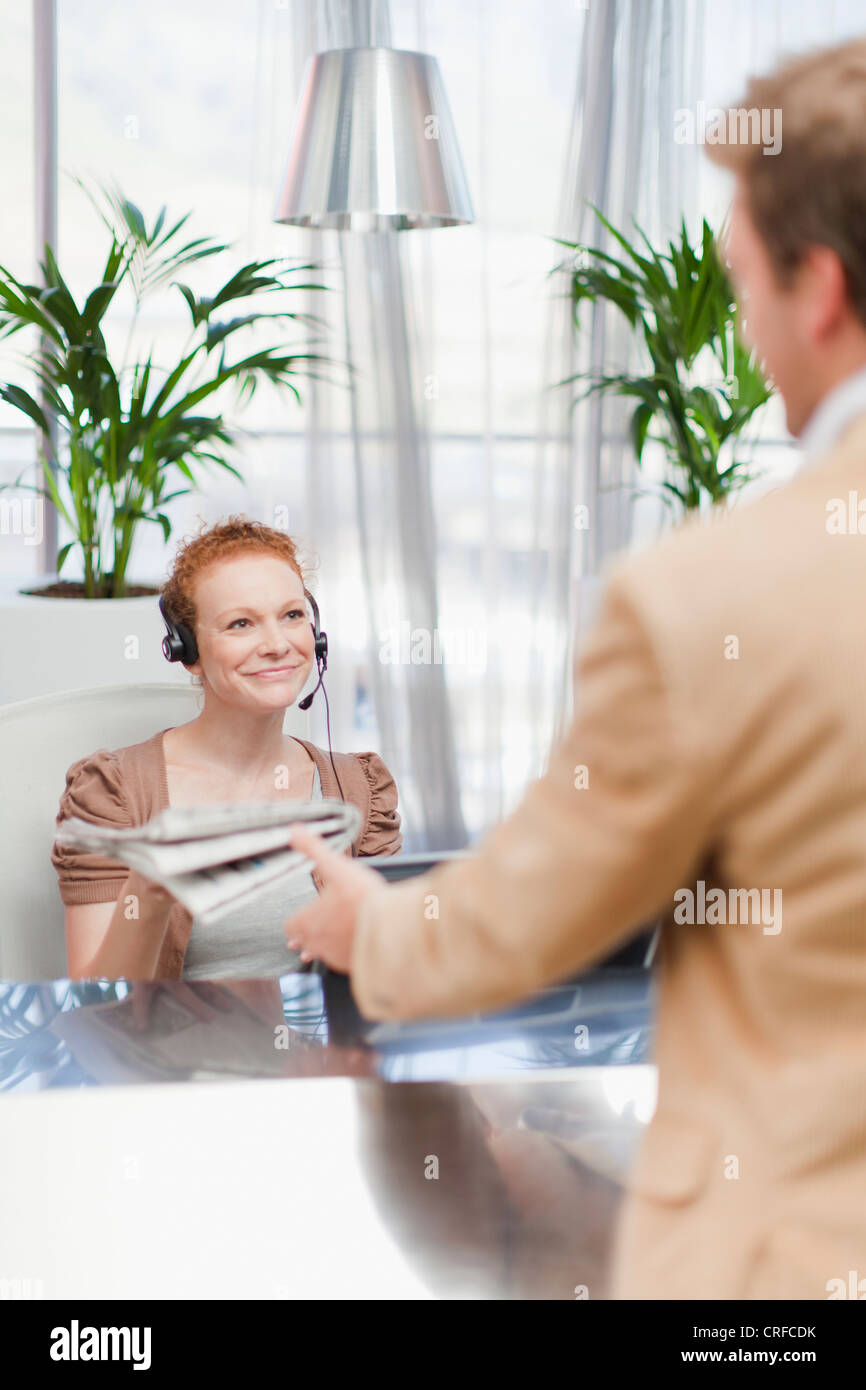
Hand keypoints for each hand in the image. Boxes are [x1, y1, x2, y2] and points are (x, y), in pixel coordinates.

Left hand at [284, 825, 383, 971]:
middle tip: (303, 937)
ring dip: (321, 947)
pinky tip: (349, 946)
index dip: (295, 920)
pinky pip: (340, 961)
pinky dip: (342, 954)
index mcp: (307, 921)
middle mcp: (316, 942)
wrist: (390, 927)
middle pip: (302, 942)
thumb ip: (314, 849)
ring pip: (320, 954)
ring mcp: (333, 956)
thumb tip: (294, 830)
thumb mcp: (337, 866)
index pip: (290, 925)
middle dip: (303, 937)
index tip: (299, 918)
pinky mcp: (351, 965)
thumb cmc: (362, 897)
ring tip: (323, 944)